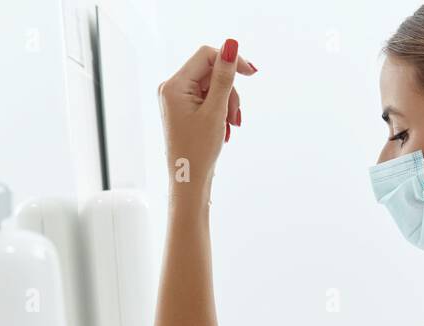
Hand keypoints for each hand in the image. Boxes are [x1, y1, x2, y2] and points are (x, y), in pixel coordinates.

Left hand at [157, 39, 256, 196]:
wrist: (189, 181)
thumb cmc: (199, 151)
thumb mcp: (216, 110)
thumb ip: (224, 76)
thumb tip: (231, 44)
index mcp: (174, 85)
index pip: (206, 55)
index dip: (230, 60)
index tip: (252, 73)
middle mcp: (172, 88)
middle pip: (211, 71)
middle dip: (228, 91)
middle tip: (234, 116)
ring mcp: (177, 99)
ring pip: (212, 86)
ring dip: (227, 103)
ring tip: (229, 126)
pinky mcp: (184, 109)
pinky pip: (208, 98)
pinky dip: (220, 110)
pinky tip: (223, 128)